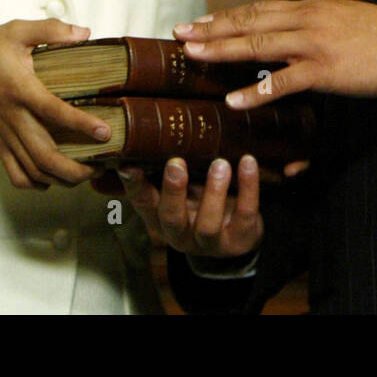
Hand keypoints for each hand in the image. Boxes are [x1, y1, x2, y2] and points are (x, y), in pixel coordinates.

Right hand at [0, 18, 109, 188]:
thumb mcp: (15, 31)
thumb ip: (51, 29)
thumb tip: (85, 32)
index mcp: (20, 89)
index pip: (53, 111)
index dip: (80, 124)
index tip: (104, 132)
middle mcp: (13, 118)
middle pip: (43, 156)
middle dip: (74, 169)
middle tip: (100, 165)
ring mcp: (4, 135)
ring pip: (32, 170)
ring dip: (60, 179)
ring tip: (84, 174)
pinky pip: (15, 174)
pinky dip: (35, 183)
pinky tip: (52, 178)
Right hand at [117, 156, 262, 258]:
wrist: (238, 235)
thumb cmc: (202, 203)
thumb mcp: (181, 190)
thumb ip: (165, 170)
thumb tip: (142, 134)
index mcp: (161, 219)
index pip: (143, 203)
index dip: (135, 186)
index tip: (128, 165)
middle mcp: (181, 234)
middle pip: (171, 218)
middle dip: (173, 191)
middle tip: (176, 163)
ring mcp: (210, 242)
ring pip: (208, 224)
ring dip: (213, 192)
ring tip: (220, 163)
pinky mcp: (240, 239)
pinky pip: (245, 213)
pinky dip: (248, 187)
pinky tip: (248, 163)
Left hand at [174, 0, 376, 106]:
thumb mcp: (340, 19)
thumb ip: (311, 24)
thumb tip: (286, 32)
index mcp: (308, 8)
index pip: (256, 9)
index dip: (224, 16)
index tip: (196, 21)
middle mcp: (305, 20)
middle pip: (248, 22)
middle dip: (210, 29)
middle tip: (179, 35)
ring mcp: (314, 44)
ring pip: (258, 45)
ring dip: (222, 51)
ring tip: (192, 57)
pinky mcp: (326, 70)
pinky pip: (283, 82)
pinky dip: (256, 91)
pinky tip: (234, 100)